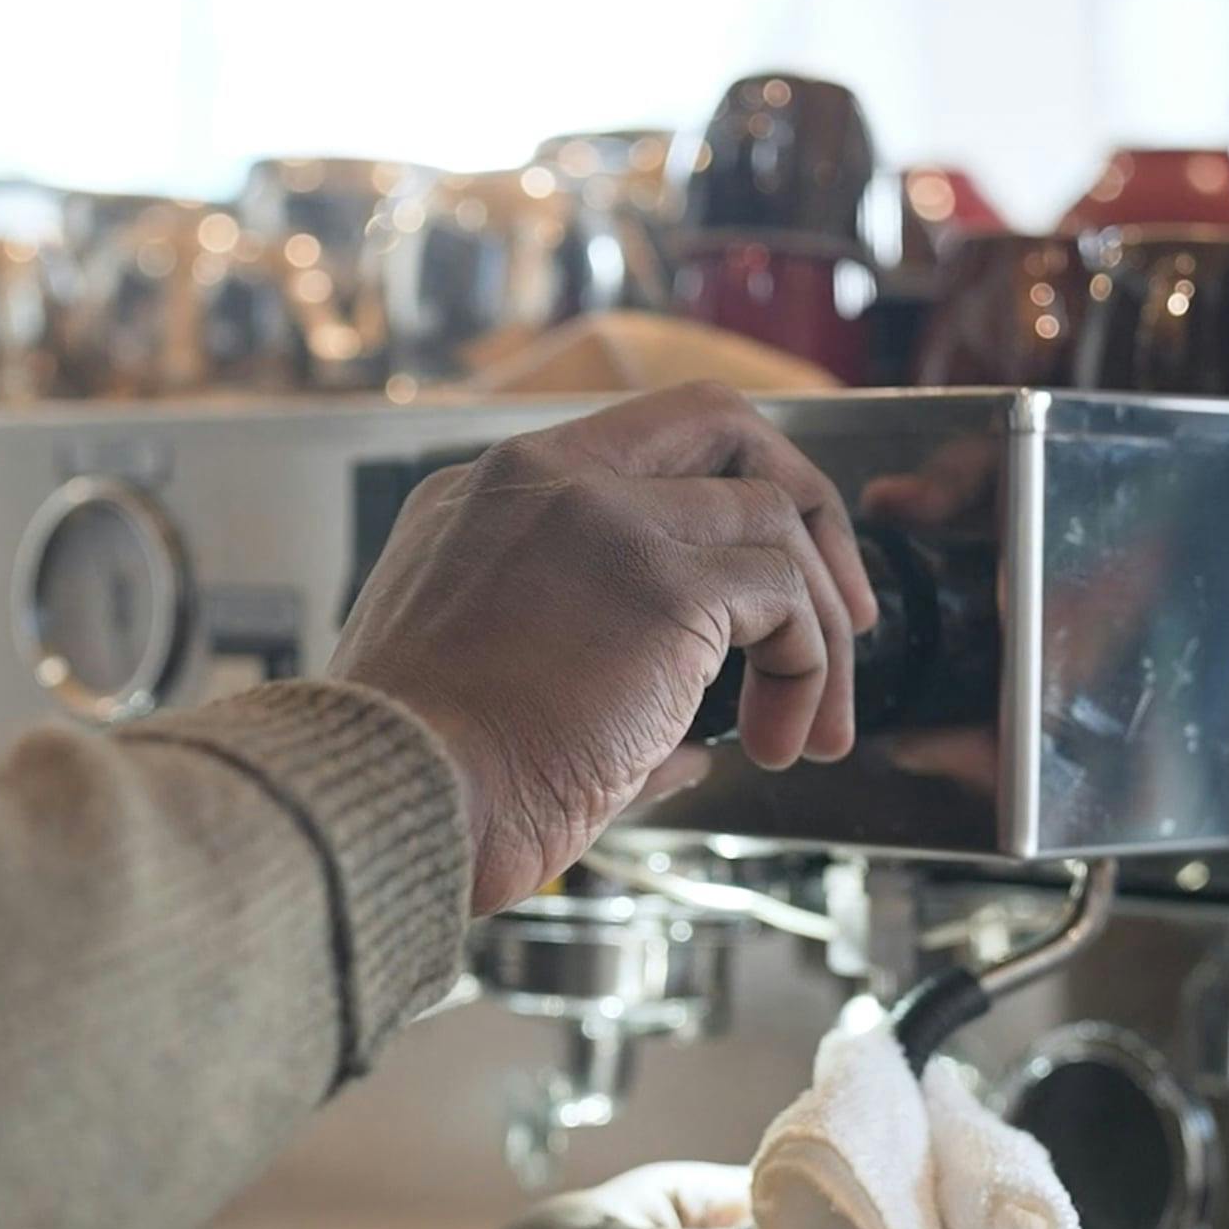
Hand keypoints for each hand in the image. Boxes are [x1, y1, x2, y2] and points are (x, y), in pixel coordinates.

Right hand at [330, 384, 875, 911]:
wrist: (389, 804)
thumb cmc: (414, 778)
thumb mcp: (476, 689)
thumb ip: (576, 673)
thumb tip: (683, 740)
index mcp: (482, 498)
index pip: (634, 448)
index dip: (718, 499)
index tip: (759, 582)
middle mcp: (541, 481)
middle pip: (719, 423)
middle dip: (803, 508)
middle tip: (839, 610)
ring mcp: (604, 519)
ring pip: (771, 520)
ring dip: (816, 631)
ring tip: (809, 729)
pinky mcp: (663, 584)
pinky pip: (785, 597)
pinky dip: (808, 669)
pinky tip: (778, 739)